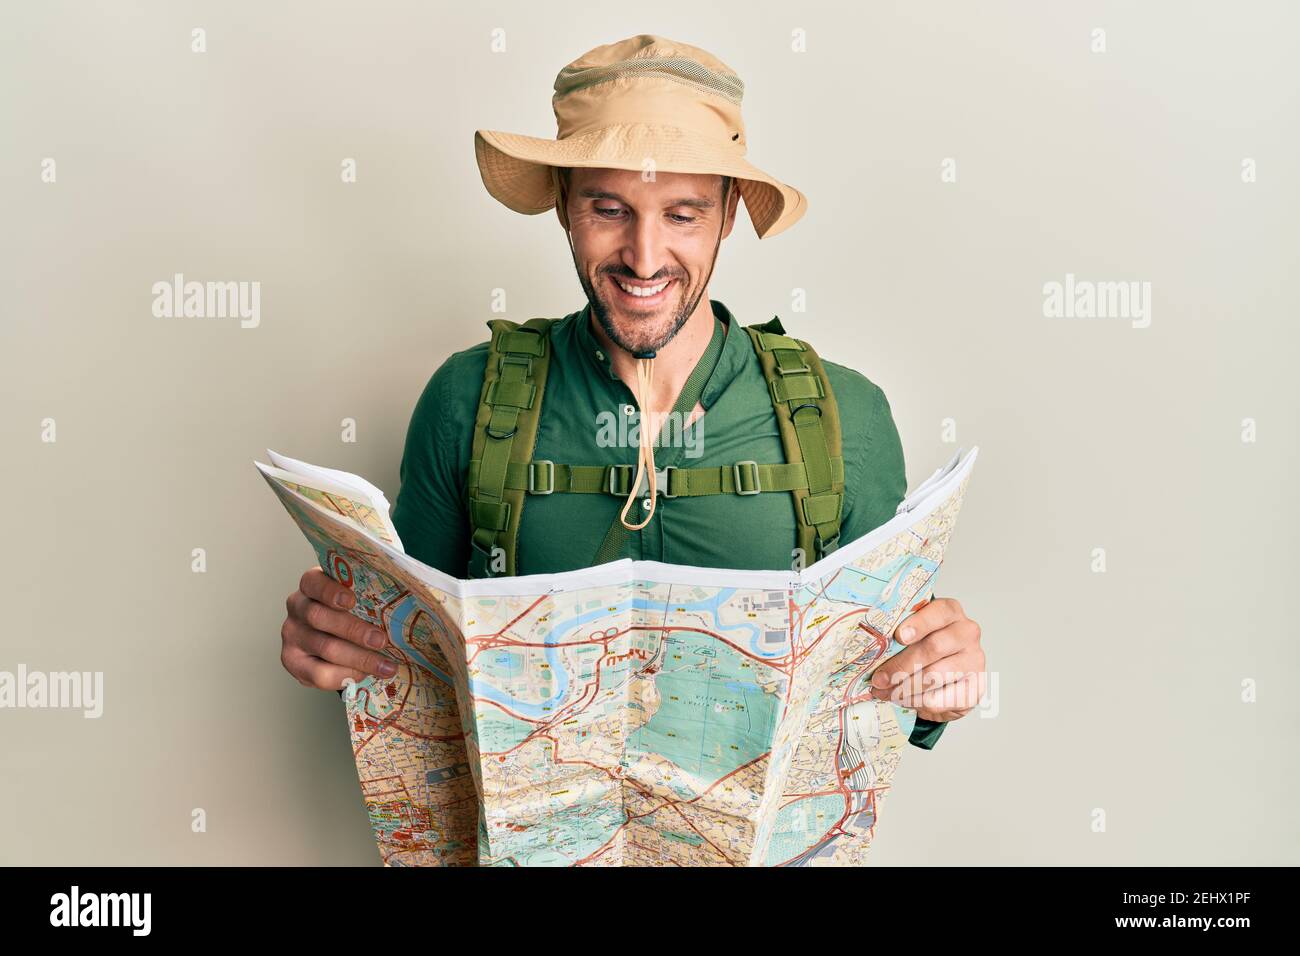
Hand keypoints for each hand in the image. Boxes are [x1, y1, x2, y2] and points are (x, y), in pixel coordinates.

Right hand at [280, 566, 396, 689]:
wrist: (336, 638)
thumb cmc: (352, 611)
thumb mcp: (358, 597)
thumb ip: (368, 596)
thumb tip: (406, 603)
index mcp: (311, 584)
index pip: (313, 582)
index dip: (330, 591)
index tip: (351, 600)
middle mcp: (297, 607)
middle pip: (319, 618)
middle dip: (354, 630)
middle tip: (381, 640)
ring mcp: (292, 635)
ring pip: (325, 648)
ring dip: (359, 658)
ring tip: (385, 665)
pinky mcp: (293, 662)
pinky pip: (318, 674)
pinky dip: (345, 675)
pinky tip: (364, 675)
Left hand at [870, 596, 984, 722]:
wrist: (947, 678)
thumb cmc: (923, 648)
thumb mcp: (912, 635)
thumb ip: (898, 636)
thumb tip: (871, 649)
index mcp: (950, 612)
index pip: (939, 612)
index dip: (918, 624)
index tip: (898, 637)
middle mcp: (967, 632)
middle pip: (933, 648)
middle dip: (901, 666)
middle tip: (879, 679)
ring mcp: (974, 660)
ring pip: (935, 676)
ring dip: (905, 688)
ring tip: (887, 693)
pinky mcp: (975, 687)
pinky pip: (941, 698)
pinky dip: (917, 702)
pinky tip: (905, 700)